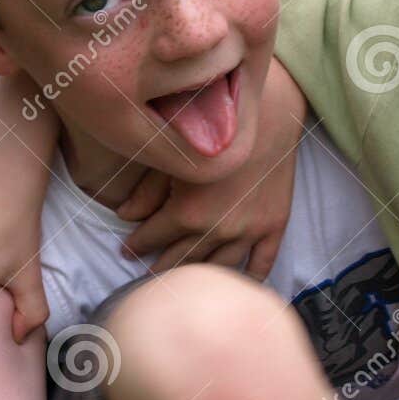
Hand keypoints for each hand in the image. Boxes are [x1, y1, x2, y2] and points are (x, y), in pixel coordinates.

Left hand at [120, 67, 304, 274]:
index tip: (126, 252)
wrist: (272, 113)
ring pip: (218, 267)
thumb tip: (123, 216)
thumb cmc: (216, 130)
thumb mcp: (174, 157)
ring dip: (199, 276)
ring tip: (184, 283)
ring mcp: (249, 231)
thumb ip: (146, 191)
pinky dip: (250, 277)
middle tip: (148, 277)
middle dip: (161, 268)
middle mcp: (218, 230)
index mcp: (188, 213)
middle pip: (182, 259)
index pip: (151, 238)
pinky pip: (262, 262)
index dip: (135, 246)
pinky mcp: (274, 226)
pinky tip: (238, 286)